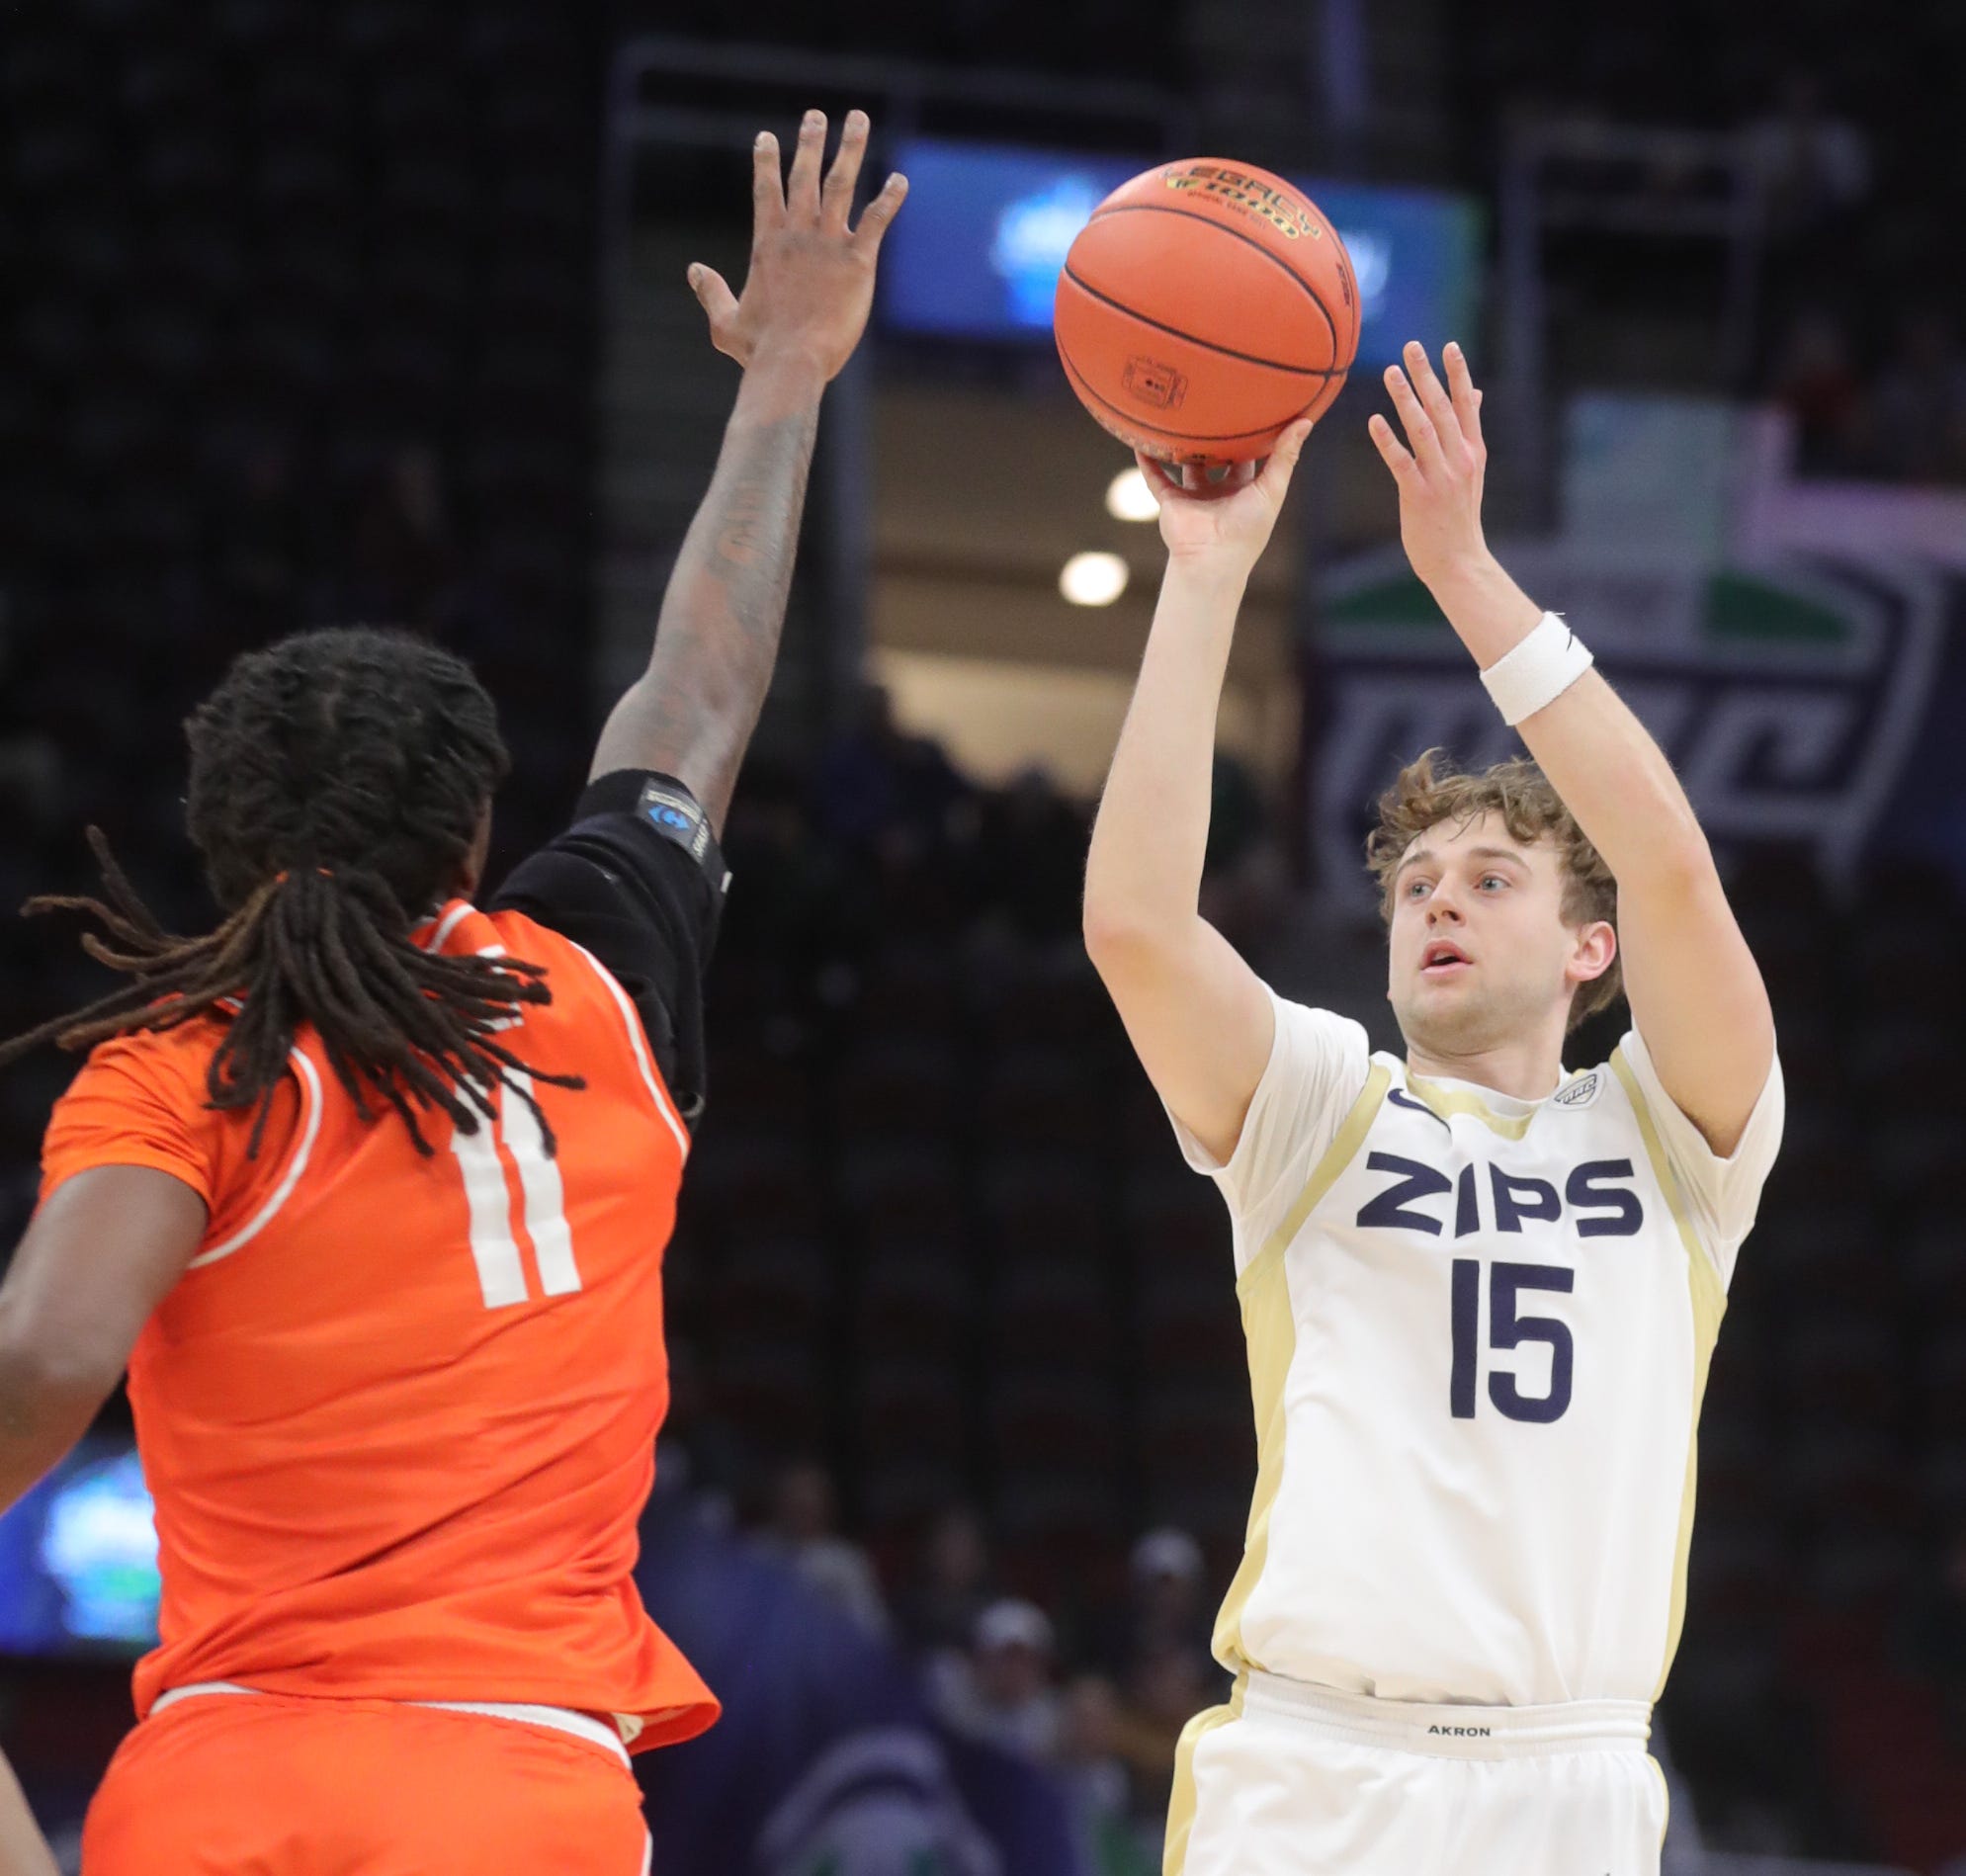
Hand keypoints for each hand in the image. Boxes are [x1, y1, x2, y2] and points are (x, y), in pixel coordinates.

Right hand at [689, 109, 908, 381]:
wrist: (792, 362)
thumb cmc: (760, 349)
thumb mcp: (725, 322)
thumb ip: (710, 293)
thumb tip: (693, 271)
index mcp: (767, 245)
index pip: (766, 191)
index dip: (766, 161)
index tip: (766, 136)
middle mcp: (798, 235)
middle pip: (804, 177)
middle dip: (809, 143)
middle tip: (815, 116)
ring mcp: (828, 244)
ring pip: (840, 183)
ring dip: (849, 148)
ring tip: (857, 119)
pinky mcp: (858, 261)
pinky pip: (877, 220)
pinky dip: (889, 199)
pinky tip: (900, 180)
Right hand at [1135, 421, 1314, 573]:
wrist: (1213, 559)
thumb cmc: (1249, 529)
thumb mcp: (1272, 488)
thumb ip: (1286, 456)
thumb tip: (1305, 421)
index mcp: (1244, 490)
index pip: (1248, 457)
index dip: (1250, 436)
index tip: (1252, 409)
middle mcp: (1218, 492)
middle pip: (1216, 457)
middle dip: (1215, 436)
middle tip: (1214, 402)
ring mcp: (1193, 497)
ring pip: (1185, 464)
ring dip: (1181, 445)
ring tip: (1178, 415)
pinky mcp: (1171, 502)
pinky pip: (1156, 478)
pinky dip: (1148, 462)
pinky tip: (1141, 441)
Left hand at [1369, 340, 1493, 592]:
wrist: (1459, 561)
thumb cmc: (1459, 515)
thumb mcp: (1472, 470)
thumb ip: (1468, 431)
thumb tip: (1475, 393)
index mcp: (1473, 451)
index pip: (1465, 405)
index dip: (1457, 374)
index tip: (1448, 346)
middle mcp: (1460, 460)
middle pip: (1441, 409)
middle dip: (1427, 375)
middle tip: (1411, 346)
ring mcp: (1440, 478)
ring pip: (1421, 429)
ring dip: (1405, 399)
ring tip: (1389, 372)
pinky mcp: (1419, 496)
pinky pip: (1401, 463)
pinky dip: (1388, 440)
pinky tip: (1374, 421)